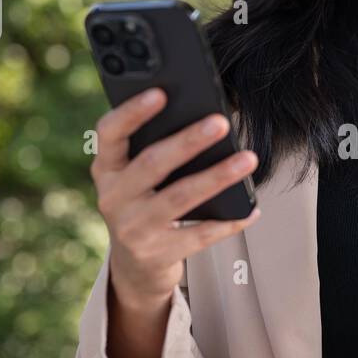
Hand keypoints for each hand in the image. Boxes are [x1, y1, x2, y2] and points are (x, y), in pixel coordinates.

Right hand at [91, 87, 260, 309]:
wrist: (135, 264)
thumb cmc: (143, 202)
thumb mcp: (134, 176)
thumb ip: (154, 148)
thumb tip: (206, 116)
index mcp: (106, 169)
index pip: (110, 133)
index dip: (132, 112)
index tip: (160, 93)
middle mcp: (113, 197)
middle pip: (152, 164)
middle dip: (188, 142)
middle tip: (221, 123)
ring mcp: (134, 228)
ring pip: (180, 198)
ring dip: (217, 176)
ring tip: (248, 159)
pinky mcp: (158, 254)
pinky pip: (200, 235)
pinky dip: (229, 221)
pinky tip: (251, 209)